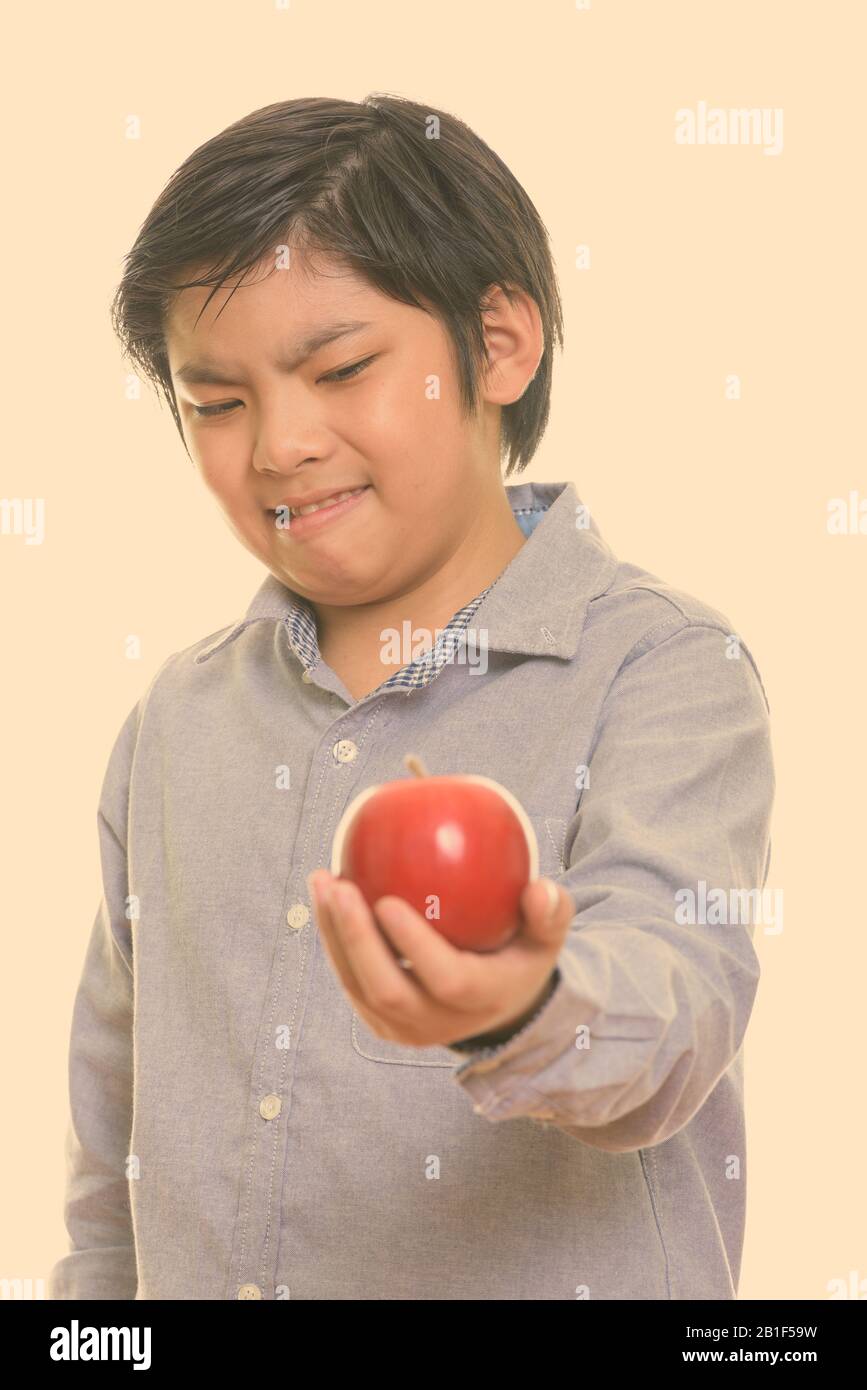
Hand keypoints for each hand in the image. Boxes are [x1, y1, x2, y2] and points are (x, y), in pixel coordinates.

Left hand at [307, 869, 573, 1048]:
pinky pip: (349, 981)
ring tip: (322, 880)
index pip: (444, 978)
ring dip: (334, 933)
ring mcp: (403, 1027)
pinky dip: (333, 940)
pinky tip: (324, 895)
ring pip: (358, 985)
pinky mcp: (379, 1021)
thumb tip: (539, 887)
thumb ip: (550, 912)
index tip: (388, 901)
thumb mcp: (546, 938)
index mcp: (480, 999)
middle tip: (340, 885)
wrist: (495, 1007)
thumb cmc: (519, 956)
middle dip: (357, 938)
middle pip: (387, 988)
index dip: (414, 945)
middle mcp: (437, 1022)